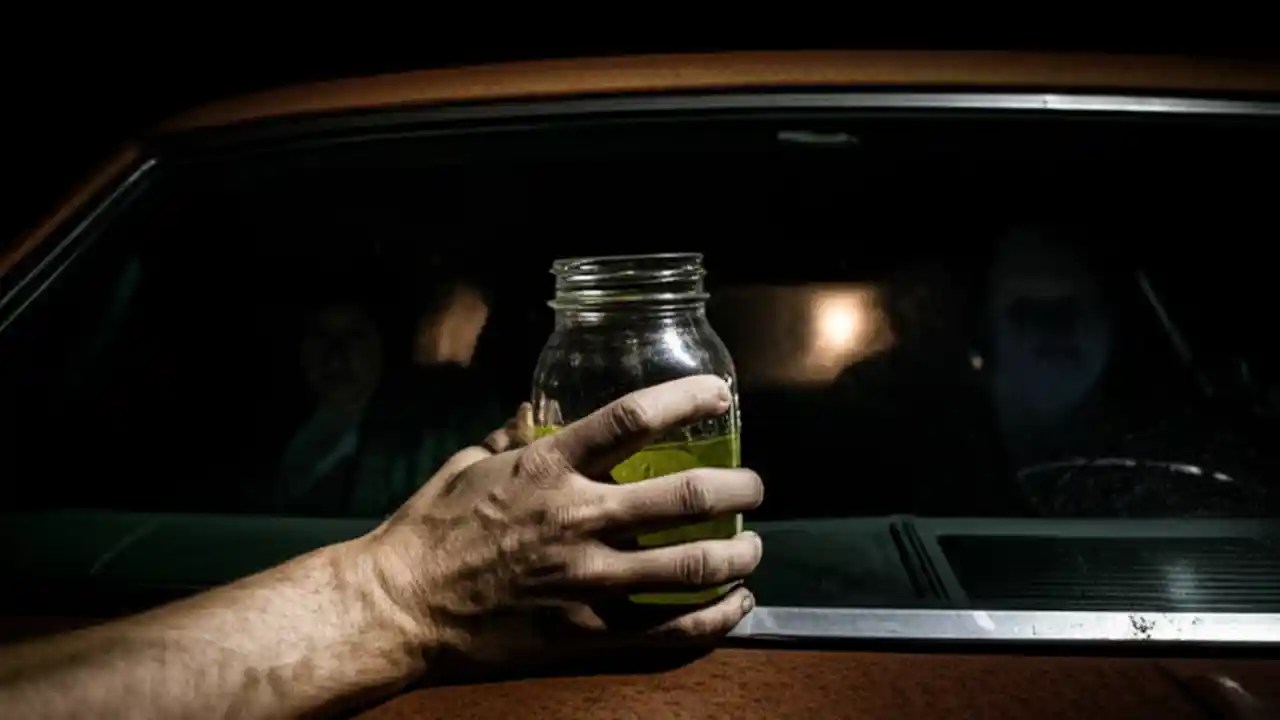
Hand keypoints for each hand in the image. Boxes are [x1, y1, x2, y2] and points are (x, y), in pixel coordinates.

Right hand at [358, 375, 762, 676]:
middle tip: (754, 486)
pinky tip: (737, 604)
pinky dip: (716, 618)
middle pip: (687, 496)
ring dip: (739, 554)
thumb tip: (537, 411)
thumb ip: (513, 436)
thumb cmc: (427, 532)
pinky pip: (669, 631)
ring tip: (753, 546)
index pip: (634, 419)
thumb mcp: (467, 464)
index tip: (719, 395)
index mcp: (548, 468)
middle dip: (739, 487)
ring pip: (692, 565)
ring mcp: (586, 582)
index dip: (688, 399)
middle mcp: (578, 520)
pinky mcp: (586, 636)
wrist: (398, 609)